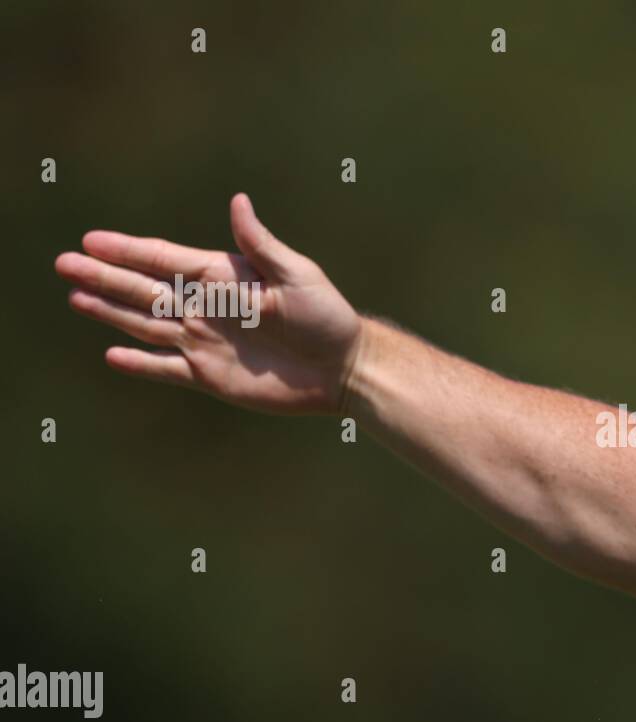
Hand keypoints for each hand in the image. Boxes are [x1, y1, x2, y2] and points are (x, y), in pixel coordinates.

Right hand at [56, 193, 362, 414]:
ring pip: (146, 324)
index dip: (128, 250)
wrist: (344, 370)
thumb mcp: (297, 275)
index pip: (165, 259)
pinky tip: (112, 353)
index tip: (91, 239)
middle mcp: (208, 307)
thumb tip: (238, 202)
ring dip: (110, 312)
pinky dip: (140, 362)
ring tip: (75, 298)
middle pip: (144, 289)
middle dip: (104, 276)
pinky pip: (167, 368)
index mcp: (224, 277)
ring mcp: (206, 342)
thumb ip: (261, 245)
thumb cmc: (327, 317)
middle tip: (63, 263)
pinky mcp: (211, 376)